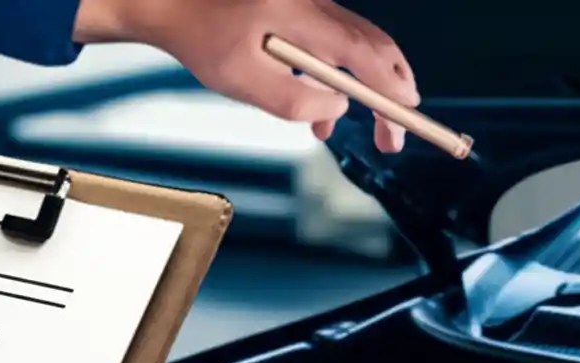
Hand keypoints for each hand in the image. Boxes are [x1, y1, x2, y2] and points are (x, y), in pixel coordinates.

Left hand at [75, 0, 418, 151]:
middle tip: (395, 133)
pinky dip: (336, 78)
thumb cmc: (200, 39)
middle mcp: (313, 4)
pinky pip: (331, 46)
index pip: (362, 54)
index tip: (406, 113)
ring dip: (361, 91)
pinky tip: (322, 111)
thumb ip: (291, 99)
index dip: (390, 86)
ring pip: (353, 49)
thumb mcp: (240, 81)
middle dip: (391, 92)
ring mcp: (308, 6)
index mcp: (301, 16)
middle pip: (371, 47)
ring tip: (359, 130)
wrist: (173, 5)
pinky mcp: (298, 12)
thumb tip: (337, 107)